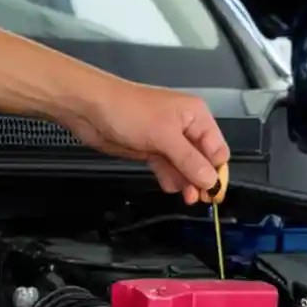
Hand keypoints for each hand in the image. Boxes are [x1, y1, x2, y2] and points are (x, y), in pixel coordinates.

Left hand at [62, 80, 229, 203]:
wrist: (89, 108)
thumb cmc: (129, 113)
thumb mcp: (164, 136)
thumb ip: (190, 161)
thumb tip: (212, 183)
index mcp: (196, 116)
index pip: (217, 149)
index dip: (217, 171)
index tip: (212, 194)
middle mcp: (185, 127)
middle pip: (203, 160)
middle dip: (201, 179)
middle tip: (196, 199)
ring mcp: (167, 139)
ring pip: (185, 166)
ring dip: (185, 181)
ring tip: (183, 196)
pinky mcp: (151, 148)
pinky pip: (168, 167)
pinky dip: (170, 177)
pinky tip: (169, 186)